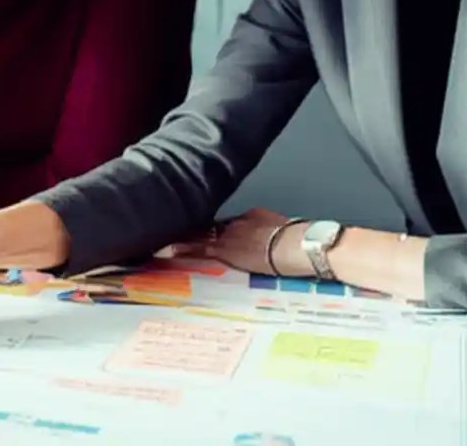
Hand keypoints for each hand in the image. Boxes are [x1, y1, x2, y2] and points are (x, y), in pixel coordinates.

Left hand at [171, 208, 313, 276]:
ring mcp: (230, 235)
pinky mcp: (226, 250)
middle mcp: (238, 222)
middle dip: (192, 230)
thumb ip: (274, 236)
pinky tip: (167, 250)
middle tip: (172, 229)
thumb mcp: (286, 234)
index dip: (212, 228)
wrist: (301, 245)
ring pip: (200, 235)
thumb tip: (275, 243)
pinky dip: (184, 250)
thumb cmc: (303, 242)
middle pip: (210, 226)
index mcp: (253, 217)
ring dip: (183, 239)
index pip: (227, 222)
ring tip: (162, 240)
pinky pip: (200, 249)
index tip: (200, 230)